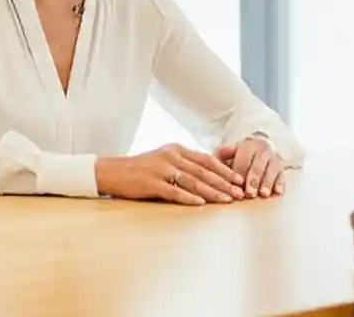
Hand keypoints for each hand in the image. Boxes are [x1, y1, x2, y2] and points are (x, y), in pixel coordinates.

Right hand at [96, 143, 244, 205]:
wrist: (114, 171)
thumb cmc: (142, 168)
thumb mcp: (165, 159)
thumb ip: (185, 163)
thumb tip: (210, 173)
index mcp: (177, 150)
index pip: (207, 159)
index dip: (225, 170)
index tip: (239, 180)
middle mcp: (172, 157)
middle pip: (203, 171)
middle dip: (224, 183)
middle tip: (239, 193)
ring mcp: (161, 169)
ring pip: (193, 181)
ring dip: (212, 191)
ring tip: (226, 200)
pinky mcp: (151, 183)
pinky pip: (174, 191)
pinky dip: (188, 197)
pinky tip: (200, 203)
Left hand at [217, 135, 284, 197]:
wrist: (261, 145)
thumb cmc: (241, 154)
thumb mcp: (229, 152)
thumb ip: (220, 157)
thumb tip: (212, 162)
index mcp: (248, 145)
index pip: (243, 160)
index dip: (239, 174)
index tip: (235, 186)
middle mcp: (263, 150)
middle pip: (258, 166)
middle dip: (253, 180)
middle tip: (249, 193)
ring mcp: (274, 158)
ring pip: (272, 170)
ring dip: (267, 183)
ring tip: (263, 194)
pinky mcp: (282, 167)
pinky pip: (282, 175)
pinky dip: (280, 184)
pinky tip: (278, 192)